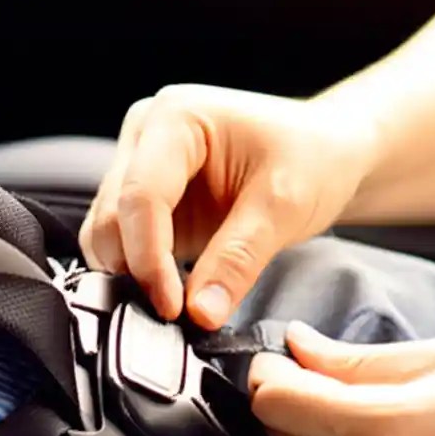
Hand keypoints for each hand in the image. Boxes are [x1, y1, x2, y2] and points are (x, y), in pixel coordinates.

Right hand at [80, 85, 376, 327]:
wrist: (328, 154)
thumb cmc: (313, 158)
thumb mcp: (285, 205)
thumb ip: (238, 259)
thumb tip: (199, 313)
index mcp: (175, 118)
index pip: (140, 196)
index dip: (149, 258)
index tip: (172, 307)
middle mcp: (146, 136)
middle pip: (112, 216)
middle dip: (136, 272)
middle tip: (174, 317)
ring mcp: (140, 167)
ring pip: (106, 235)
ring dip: (131, 277)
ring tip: (175, 309)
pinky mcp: (147, 203)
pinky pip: (123, 245)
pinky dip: (139, 276)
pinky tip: (172, 296)